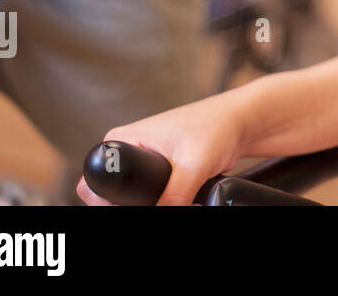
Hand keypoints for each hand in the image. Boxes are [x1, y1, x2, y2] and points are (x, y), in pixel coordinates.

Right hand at [76, 91, 247, 205]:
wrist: (241, 125)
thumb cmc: (216, 125)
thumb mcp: (193, 163)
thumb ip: (175, 194)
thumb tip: (164, 211)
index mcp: (123, 140)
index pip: (95, 181)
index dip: (110, 200)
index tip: (133, 204)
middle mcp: (129, 152)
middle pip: (112, 197)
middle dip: (134, 205)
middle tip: (161, 201)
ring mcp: (145, 165)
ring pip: (134, 200)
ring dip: (154, 205)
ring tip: (182, 198)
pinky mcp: (162, 176)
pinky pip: (153, 200)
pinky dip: (167, 205)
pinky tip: (185, 202)